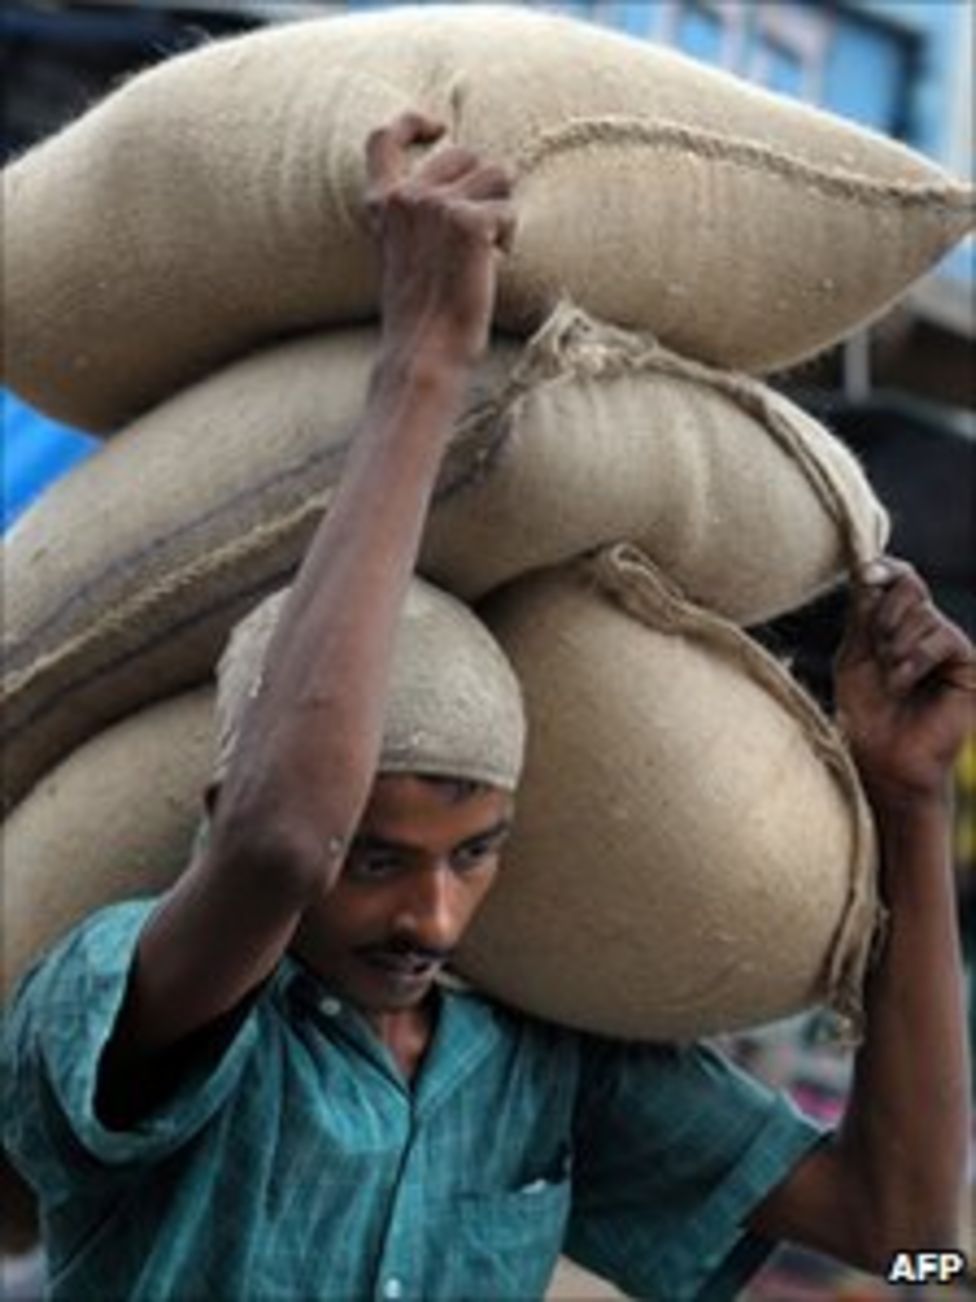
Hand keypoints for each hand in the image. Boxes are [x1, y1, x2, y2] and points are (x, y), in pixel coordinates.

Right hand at [364, 111, 515, 372]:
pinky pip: (509, 210)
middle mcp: (406, 196)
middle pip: (467, 154)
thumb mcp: (406, 253)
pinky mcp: (467, 221)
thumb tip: (467, 176)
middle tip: (476, 240)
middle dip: (484, 189)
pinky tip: (491, 265)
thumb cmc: (423, 314)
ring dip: (501, 210)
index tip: (437, 127)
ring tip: (484, 252)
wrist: (425, 351)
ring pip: (498, 173)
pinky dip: (509, 238)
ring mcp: (435, 205)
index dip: (413, 123)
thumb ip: (419, 214)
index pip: (384, 138)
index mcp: (383, 204)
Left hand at [834, 558, 973, 809]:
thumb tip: (869, 570)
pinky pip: (942, 637)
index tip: (865, 572)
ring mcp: (946, 644)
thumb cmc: (864, 711)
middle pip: (910, 584)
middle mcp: (922, 628)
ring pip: (923, 612)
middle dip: (885, 611)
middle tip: (875, 646)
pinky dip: (915, 659)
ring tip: (889, 678)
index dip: (882, 568)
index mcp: (892, 622)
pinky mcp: (966, 663)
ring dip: (895, 644)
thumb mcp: (854, 656)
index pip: (894, 578)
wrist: (884, 757)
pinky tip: (903, 683)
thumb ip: (863, 616)